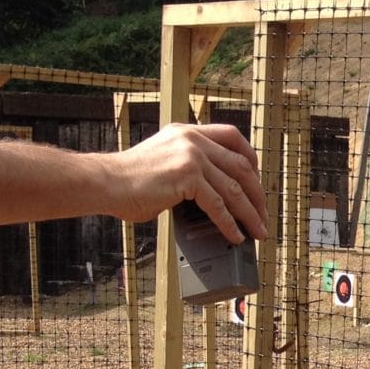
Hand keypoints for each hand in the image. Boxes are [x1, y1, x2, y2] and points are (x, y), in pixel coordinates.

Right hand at [111, 123, 268, 242]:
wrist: (106, 183)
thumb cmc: (130, 180)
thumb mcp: (165, 162)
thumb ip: (190, 168)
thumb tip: (215, 195)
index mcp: (188, 132)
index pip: (232, 136)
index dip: (251, 159)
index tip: (258, 180)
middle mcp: (192, 139)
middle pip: (241, 166)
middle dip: (257, 194)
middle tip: (263, 215)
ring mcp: (191, 156)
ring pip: (235, 188)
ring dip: (250, 214)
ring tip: (258, 231)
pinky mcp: (187, 176)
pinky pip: (219, 205)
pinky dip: (230, 224)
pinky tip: (236, 236)